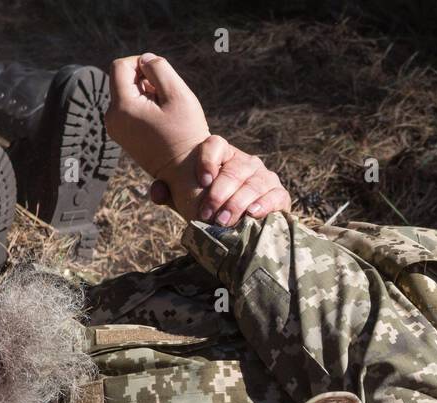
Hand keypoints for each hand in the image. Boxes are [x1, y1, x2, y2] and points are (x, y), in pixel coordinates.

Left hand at [106, 53, 209, 218]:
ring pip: (125, 93)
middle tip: (166, 97)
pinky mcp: (121, 135)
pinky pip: (127, 108)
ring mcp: (115, 129)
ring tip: (164, 110)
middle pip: (122, 80)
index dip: (141, 63)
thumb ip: (160, 69)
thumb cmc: (185, 134)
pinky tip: (159, 120)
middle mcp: (112, 118)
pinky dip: (142, 107)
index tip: (160, 77)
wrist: (184, 172)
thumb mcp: (178, 95)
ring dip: (145, 94)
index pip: (120, 66)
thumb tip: (145, 59)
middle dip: (144, 80)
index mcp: (123, 107)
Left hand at [148, 135, 291, 225]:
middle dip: (220, 193)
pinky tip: (252, 215)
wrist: (238, 223)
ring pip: (254, 184)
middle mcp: (245, 162)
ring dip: (238, 203)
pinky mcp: (279, 194)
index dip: (208, 160)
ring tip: (224, 221)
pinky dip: (264, 205)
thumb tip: (157, 192)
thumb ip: (169, 192)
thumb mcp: (186, 199)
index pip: (215, 145)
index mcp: (222, 155)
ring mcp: (264, 177)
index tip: (201, 181)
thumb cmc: (208, 206)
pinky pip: (275, 195)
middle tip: (208, 214)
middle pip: (234, 170)